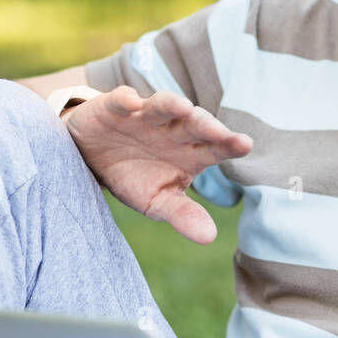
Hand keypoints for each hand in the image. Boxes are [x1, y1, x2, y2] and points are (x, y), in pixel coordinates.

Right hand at [63, 86, 251, 243]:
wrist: (91, 157)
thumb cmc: (135, 177)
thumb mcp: (157, 201)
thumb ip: (182, 214)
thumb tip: (209, 237)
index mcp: (191, 152)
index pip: (216, 147)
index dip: (230, 145)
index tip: (246, 144)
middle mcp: (173, 129)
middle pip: (194, 124)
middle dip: (206, 126)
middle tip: (219, 132)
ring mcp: (145, 116)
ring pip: (162, 105)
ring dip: (172, 105)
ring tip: (183, 107)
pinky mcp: (114, 108)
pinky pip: (121, 100)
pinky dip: (125, 99)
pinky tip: (132, 102)